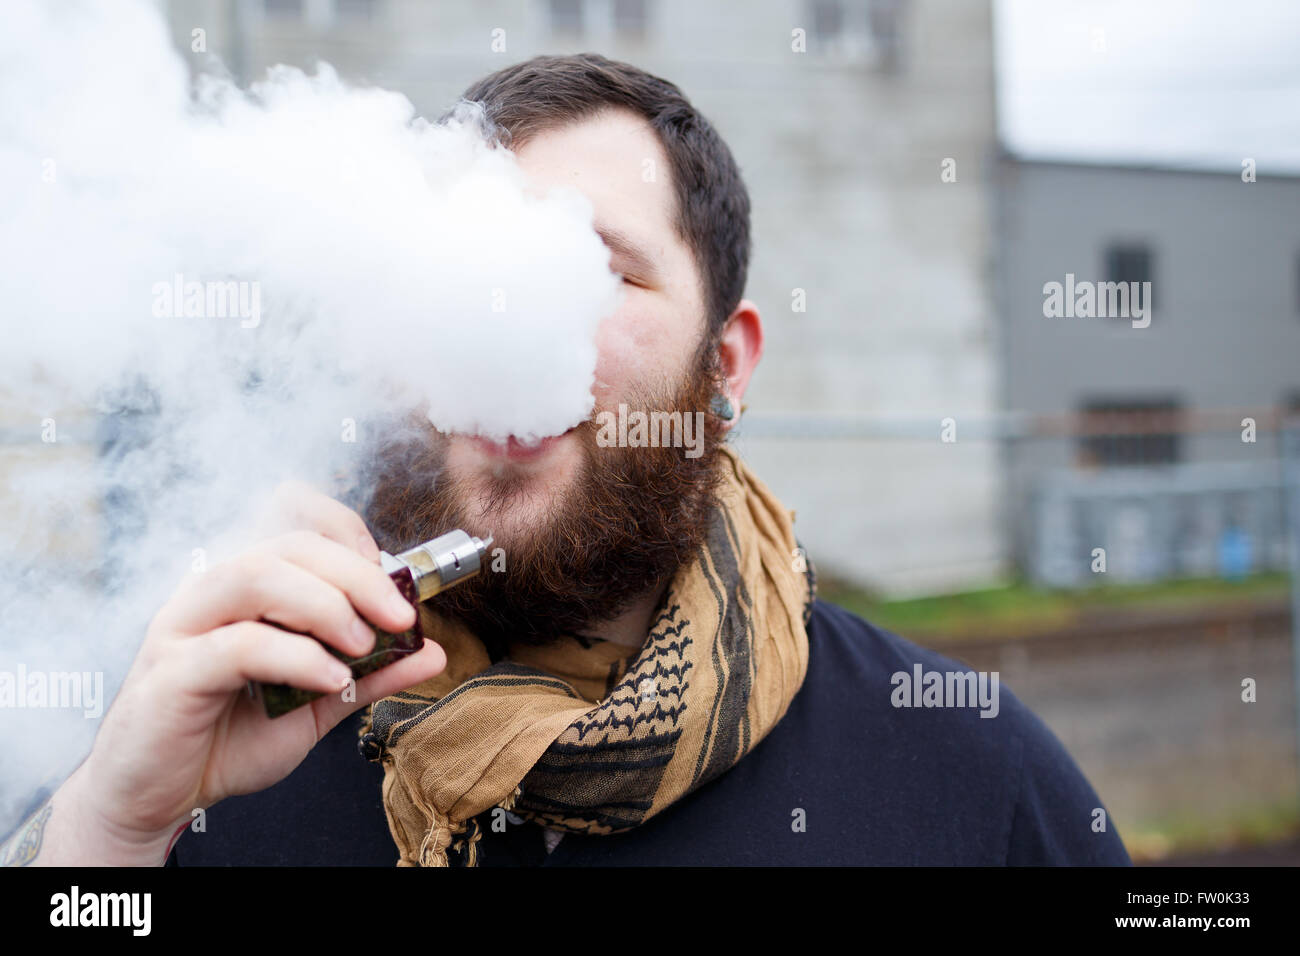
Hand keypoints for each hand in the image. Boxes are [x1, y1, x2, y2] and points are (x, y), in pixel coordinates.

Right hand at [35, 482, 446, 864]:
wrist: (163, 796)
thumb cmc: (229, 738)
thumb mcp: (319, 702)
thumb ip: (372, 673)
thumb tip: (433, 650)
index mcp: (246, 583)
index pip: (291, 514)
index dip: (349, 532)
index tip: (393, 580)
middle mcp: (212, 590)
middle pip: (289, 544)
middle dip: (357, 575)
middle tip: (400, 618)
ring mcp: (185, 624)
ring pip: (256, 574)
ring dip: (325, 604)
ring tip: (362, 645)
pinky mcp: (172, 670)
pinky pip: (237, 643)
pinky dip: (295, 656)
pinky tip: (328, 679)